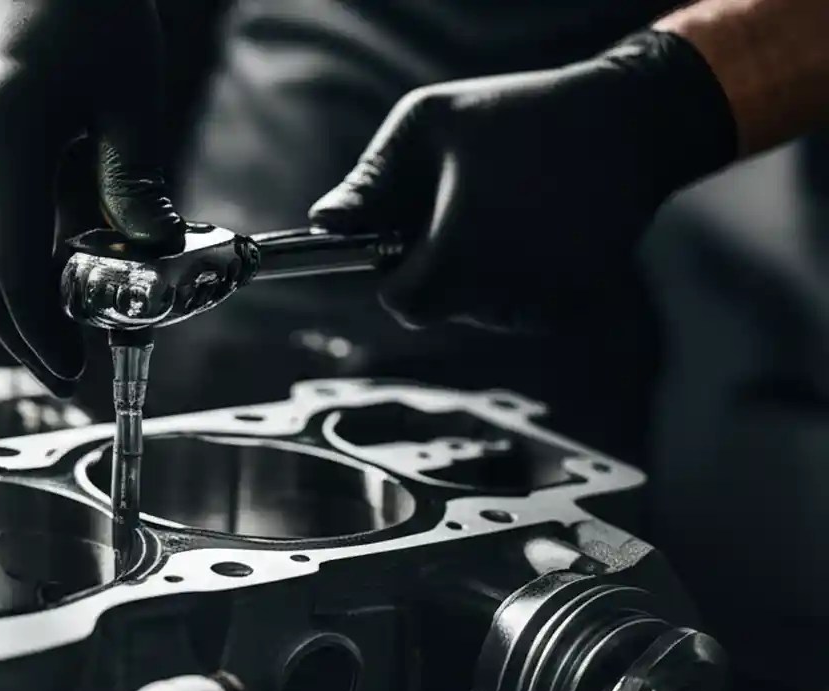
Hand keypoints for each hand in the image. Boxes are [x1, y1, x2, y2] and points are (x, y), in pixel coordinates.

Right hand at [0, 0, 182, 396]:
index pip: (11, 260)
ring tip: (48, 323)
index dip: (38, 328)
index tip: (69, 367)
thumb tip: (150, 250)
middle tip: (57, 365)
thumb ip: (134, 181)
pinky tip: (26, 260)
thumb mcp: (129, 93)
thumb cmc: (91, 1)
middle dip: (13, 326)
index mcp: (4, 123)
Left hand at [310, 30, 736, 331]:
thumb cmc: (517, 115)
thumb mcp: (426, 125)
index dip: (398, 274)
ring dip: (477, 278)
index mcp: (464, 249)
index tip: (408, 241)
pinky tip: (536, 232)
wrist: (630, 123)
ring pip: (481, 313)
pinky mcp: (578, 304)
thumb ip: (369, 181)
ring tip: (505, 214)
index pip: (405, 303)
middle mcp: (508, 288)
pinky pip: (523, 309)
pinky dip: (517, 282)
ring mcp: (549, 301)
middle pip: (440, 311)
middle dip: (436, 273)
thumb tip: (323, 223)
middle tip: (461, 216)